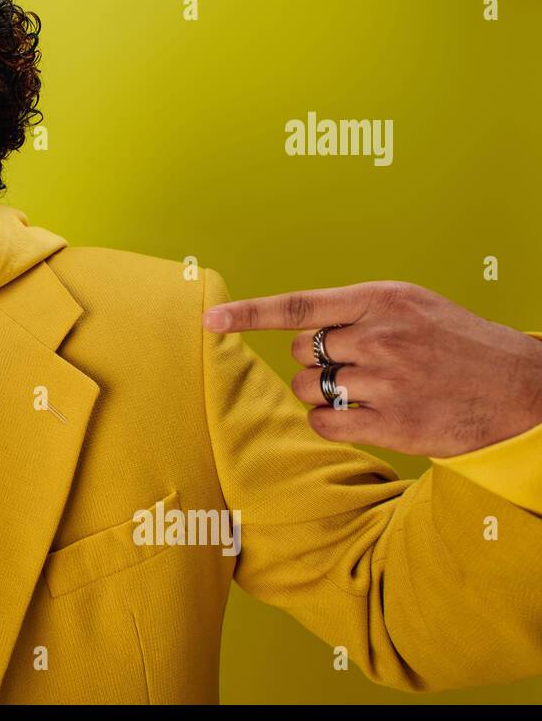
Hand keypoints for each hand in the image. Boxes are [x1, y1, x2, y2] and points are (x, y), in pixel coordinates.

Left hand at [203, 280, 541, 456]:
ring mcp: (385, 381)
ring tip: (370, 390)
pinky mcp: (390, 422)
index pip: (299, 305)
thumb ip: (359, 311)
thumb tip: (300, 327)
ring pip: (307, 388)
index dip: (248, 313)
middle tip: (358, 366)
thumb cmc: (460, 346)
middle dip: (316, 361)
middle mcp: (380, 336)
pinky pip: (323, 421)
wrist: (522, 391)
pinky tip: (363, 416)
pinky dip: (331, 421)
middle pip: (300, 352)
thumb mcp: (414, 307)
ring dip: (323, 393)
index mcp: (383, 299)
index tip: (210, 319)